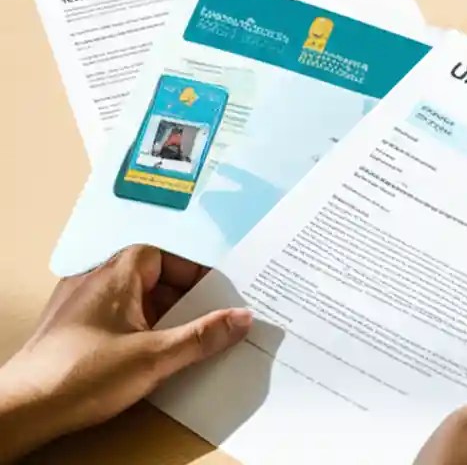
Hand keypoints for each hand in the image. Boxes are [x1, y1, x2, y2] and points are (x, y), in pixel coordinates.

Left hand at [0, 245, 251, 461]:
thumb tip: (242, 318)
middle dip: (182, 300)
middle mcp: (93, 282)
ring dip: (161, 318)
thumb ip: (202, 336)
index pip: (162, 256)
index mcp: (114, 275)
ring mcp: (78, 307)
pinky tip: (150, 357)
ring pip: (133, 301)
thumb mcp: (155, 356)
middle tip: (209, 321)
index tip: (216, 294)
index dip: (192, 272)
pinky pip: (116, 320)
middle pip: (151, 278)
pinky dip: (139, 331)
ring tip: (184, 343)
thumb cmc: (82, 374)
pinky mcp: (71, 332)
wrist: (24, 409)